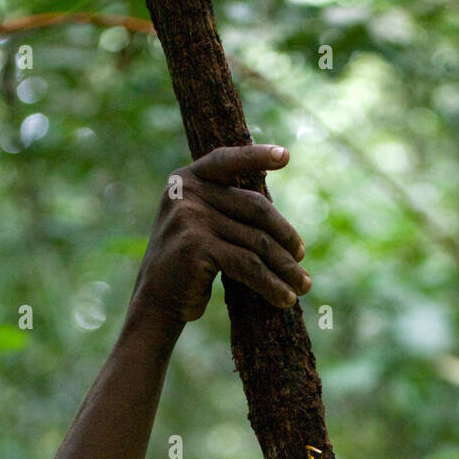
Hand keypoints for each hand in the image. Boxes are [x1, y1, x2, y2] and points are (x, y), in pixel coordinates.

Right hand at [129, 144, 310, 326]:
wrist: (156, 302)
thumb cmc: (189, 266)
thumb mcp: (201, 227)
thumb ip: (227, 211)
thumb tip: (285, 226)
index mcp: (186, 179)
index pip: (227, 161)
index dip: (257, 157)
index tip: (286, 156)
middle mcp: (185, 192)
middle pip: (255, 208)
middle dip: (285, 236)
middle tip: (301, 256)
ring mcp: (189, 218)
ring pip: (256, 242)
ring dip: (284, 267)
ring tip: (302, 285)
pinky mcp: (196, 247)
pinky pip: (248, 265)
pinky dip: (271, 285)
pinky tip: (285, 299)